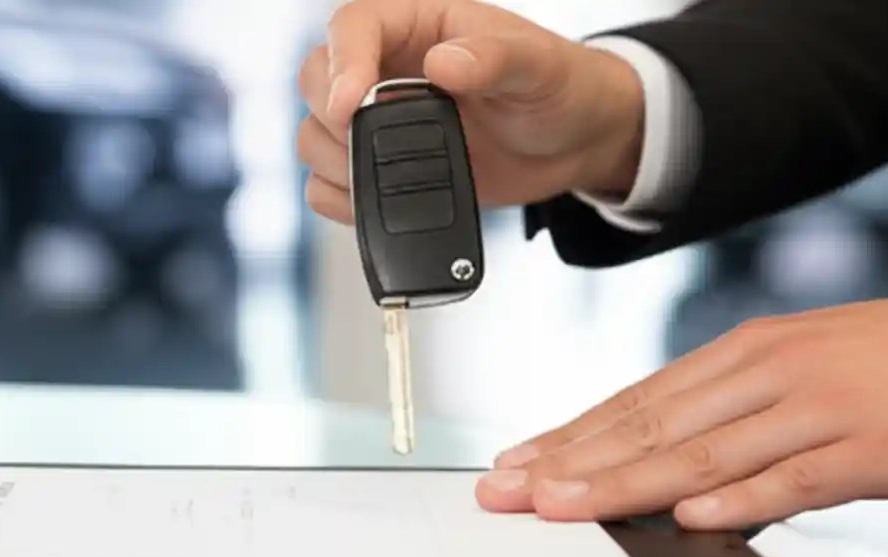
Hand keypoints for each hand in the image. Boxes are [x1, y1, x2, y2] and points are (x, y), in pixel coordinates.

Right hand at [297, 0, 644, 222]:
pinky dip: (342, 201)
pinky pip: (328, 187)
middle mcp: (385, 68)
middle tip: (378, 145)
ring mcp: (378, 122)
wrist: (573, 143)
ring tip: (391, 173)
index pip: (352, 27)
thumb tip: (440, 63)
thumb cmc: (558, 86)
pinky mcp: (380, 169)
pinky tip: (379, 201)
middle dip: (334, 119)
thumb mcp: (538, 65)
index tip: (350, 105)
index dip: (342, 64)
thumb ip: (493, 58)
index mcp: (416, 24)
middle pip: (315, 80)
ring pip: (314, 136)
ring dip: (337, 163)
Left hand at [477, 298, 887, 529]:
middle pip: (652, 425)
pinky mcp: (874, 444)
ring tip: (565, 510)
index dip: (569, 436)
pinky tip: (694, 522)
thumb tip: (659, 461)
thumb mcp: (796, 370)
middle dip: (570, 463)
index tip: (514, 463)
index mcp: (744, 353)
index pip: (637, 400)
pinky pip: (800, 478)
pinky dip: (744, 500)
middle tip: (507, 491)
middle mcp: (767, 372)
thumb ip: (728, 412)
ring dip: (627, 486)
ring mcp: (819, 406)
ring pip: (706, 452)